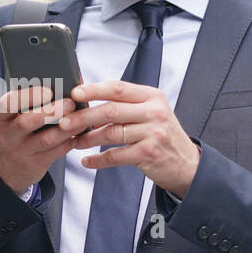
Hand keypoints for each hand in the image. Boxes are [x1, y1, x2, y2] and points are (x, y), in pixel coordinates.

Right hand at [0, 84, 81, 194]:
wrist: (4, 168)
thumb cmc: (13, 132)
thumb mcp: (8, 118)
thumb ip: (24, 103)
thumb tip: (56, 84)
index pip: (8, 103)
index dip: (29, 97)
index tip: (49, 91)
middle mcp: (4, 136)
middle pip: (27, 122)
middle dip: (51, 111)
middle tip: (70, 102)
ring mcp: (18, 152)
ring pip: (45, 139)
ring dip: (65, 128)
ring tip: (81, 118)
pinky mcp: (32, 166)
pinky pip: (54, 153)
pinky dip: (68, 143)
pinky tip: (78, 134)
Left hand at [59, 80, 200, 198]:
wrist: (187, 164)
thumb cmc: (163, 136)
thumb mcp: (152, 112)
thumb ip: (127, 104)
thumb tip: (90, 99)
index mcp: (152, 97)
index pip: (118, 88)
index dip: (94, 90)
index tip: (75, 93)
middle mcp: (154, 112)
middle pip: (110, 110)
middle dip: (83, 116)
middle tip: (64, 121)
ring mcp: (152, 133)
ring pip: (110, 133)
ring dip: (88, 139)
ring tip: (74, 142)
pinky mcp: (148, 154)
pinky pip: (115, 156)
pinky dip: (98, 160)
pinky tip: (87, 161)